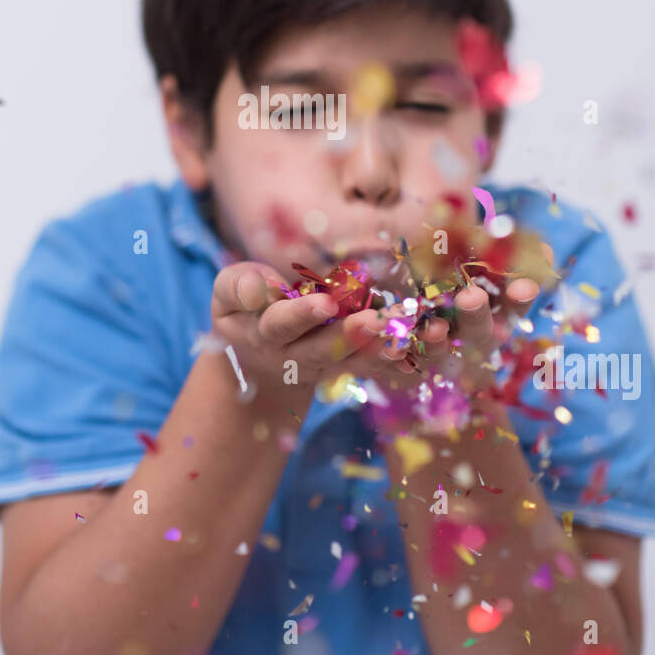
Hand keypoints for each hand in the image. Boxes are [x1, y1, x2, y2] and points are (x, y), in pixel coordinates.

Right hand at [211, 261, 425, 398]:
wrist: (256, 354)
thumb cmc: (243, 308)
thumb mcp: (227, 293)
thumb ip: (238, 286)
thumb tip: (258, 287)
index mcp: (264, 334)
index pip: (280, 326)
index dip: (301, 316)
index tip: (324, 303)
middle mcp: (295, 357)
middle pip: (323, 350)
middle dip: (351, 336)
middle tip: (378, 321)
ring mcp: (324, 367)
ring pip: (354, 361)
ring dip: (382, 348)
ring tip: (408, 332)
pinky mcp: (348, 367)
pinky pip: (375, 364)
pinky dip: (400, 357)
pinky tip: (426, 344)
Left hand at [392, 238, 554, 399]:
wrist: (419, 305)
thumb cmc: (458, 271)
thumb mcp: (476, 255)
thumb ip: (496, 247)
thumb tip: (536, 241)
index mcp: (496, 309)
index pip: (515, 304)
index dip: (521, 296)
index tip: (525, 285)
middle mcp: (474, 334)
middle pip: (480, 330)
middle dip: (476, 315)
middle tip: (470, 297)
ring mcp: (444, 349)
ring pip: (442, 349)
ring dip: (437, 340)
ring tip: (433, 327)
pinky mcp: (411, 358)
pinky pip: (403, 359)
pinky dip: (398, 353)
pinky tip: (392, 344)